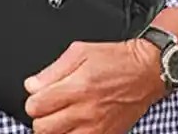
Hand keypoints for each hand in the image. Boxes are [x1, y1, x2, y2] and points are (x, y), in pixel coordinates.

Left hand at [23, 40, 164, 133]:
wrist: (146, 73)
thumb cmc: (115, 60)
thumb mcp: (80, 52)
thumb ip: (52, 71)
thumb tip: (32, 86)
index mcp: (77, 87)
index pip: (36, 107)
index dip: (32, 101)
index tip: (38, 97)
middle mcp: (86, 111)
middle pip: (43, 128)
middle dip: (40, 117)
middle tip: (47, 108)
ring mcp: (97, 128)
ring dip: (54, 131)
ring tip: (59, 118)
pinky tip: (73, 126)